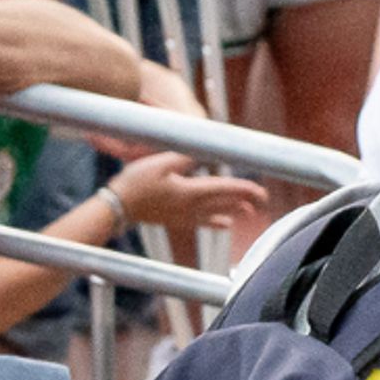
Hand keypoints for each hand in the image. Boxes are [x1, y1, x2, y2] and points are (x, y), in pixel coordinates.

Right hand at [111, 154, 269, 229]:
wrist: (116, 208)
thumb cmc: (136, 183)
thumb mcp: (161, 163)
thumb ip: (185, 157)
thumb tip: (204, 154)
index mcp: (190, 191)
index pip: (224, 189)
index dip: (244, 189)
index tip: (261, 192)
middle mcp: (191, 207)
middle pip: (224, 203)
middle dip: (244, 201)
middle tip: (263, 200)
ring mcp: (183, 216)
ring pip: (216, 213)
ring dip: (233, 211)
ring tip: (249, 212)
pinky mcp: (175, 220)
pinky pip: (202, 222)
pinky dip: (216, 222)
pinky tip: (224, 225)